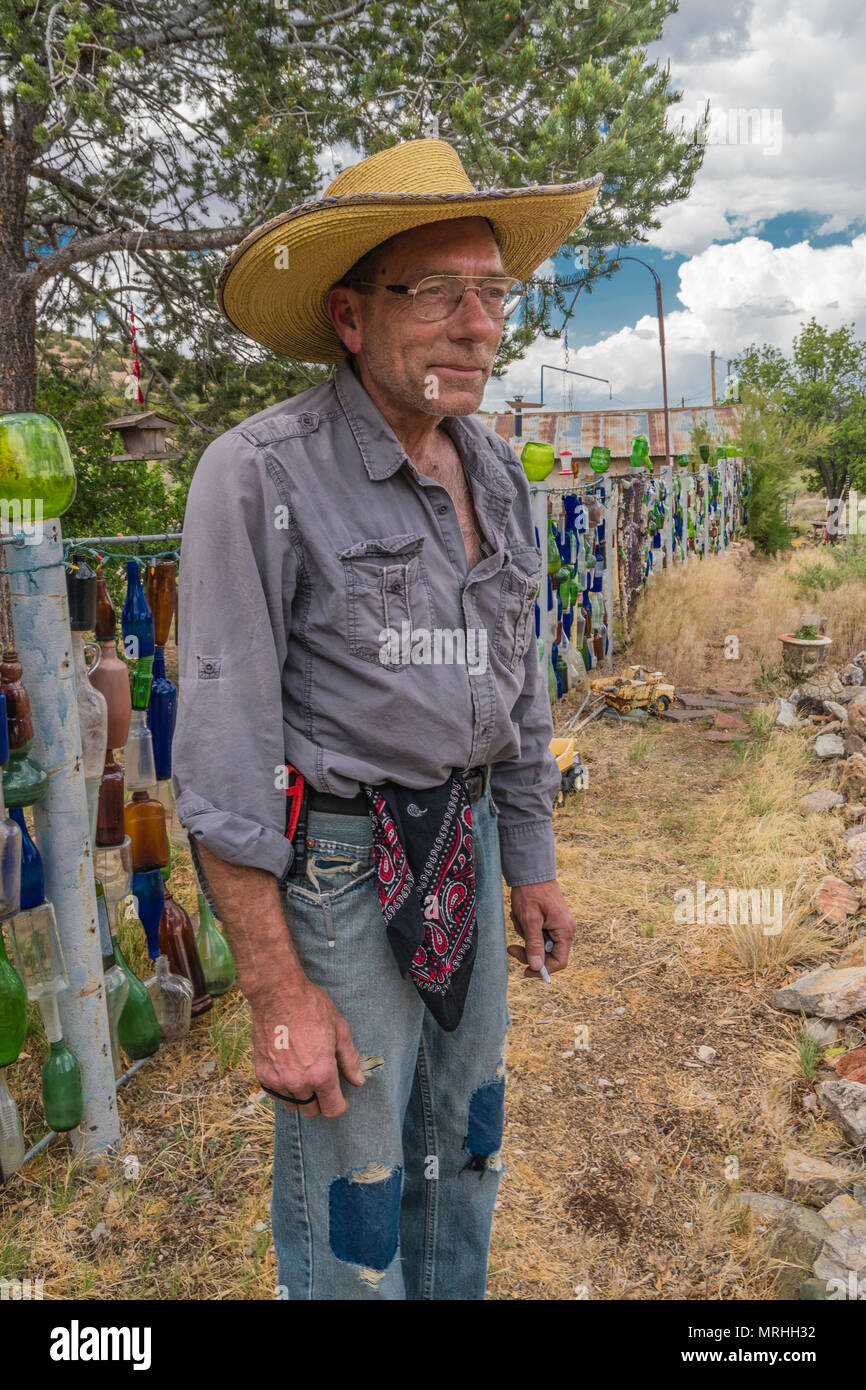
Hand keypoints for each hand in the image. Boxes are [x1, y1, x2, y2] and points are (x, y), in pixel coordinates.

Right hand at [250, 978, 365, 1118]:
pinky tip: (289, 1071)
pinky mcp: (262, 1074)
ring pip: (292, 1105)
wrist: (277, 994)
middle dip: (320, 1101)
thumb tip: (358, 1081)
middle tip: (322, 1082)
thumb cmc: (311, 1007)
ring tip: (305, 1075)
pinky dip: (283, 1089)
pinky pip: (275, 1094)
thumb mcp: (340, 1030)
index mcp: (321, 1073)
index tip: (340, 1098)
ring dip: (301, 1096)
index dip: (340, 1105)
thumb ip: (350, 1060)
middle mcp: (298, 1082)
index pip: (332, 1109)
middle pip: (312, 1111)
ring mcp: (277, 1080)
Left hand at [508, 880, 575, 978]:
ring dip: (525, 936)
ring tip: (518, 919)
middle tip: (511, 948)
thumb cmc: (531, 892)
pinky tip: (520, 915)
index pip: (559, 962)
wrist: (531, 870)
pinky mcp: (551, 920)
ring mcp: (558, 924)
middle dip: (529, 950)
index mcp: (565, 931)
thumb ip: (534, 944)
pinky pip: (538, 932)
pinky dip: (527, 928)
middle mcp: (565, 929)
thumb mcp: (530, 920)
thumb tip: (536, 967)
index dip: (542, 969)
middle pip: (548, 954)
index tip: (524, 971)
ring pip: (540, 943)